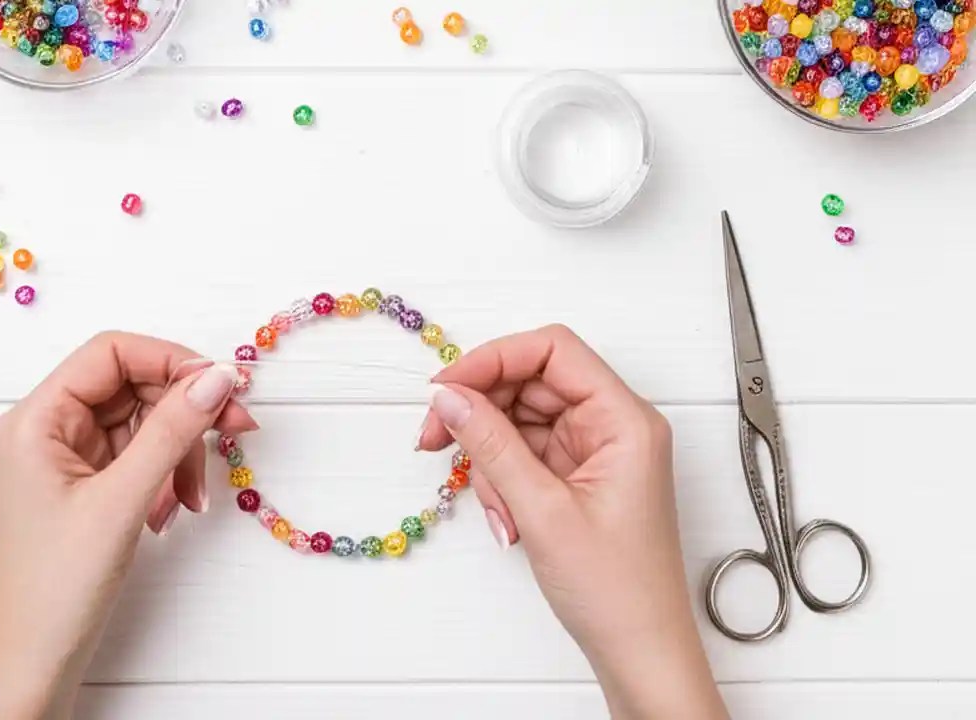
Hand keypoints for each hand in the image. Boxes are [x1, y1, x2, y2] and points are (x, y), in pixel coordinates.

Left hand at [0, 332, 254, 719]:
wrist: (33, 664)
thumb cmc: (54, 589)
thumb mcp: (122, 501)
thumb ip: (172, 431)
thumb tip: (217, 376)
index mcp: (34, 420)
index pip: (110, 354)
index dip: (171, 360)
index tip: (223, 385)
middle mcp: (46, 430)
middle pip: (132, 386)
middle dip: (184, 412)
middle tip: (236, 433)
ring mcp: (65, 459)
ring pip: (142, 423)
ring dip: (179, 453)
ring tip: (191, 499)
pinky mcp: (83, 487)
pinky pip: (137, 458)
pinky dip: (165, 476)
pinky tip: (172, 511)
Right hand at [418, 325, 726, 719]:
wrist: (640, 653)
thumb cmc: (618, 590)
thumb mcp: (542, 510)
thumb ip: (491, 445)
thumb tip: (448, 397)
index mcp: (625, 420)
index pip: (553, 350)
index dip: (493, 359)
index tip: (446, 389)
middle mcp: (613, 426)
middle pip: (530, 383)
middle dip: (480, 412)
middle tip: (434, 442)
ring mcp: (594, 451)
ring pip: (519, 421)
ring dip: (490, 458)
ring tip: (497, 510)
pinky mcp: (576, 477)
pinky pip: (523, 454)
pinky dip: (502, 480)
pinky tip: (506, 518)